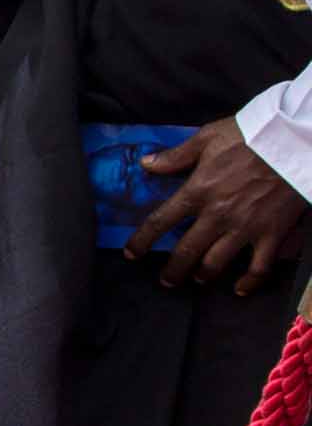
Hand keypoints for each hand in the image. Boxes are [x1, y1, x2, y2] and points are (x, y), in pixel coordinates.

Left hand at [128, 117, 306, 291]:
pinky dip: (249, 282)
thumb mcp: (207, 138)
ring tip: (197, 279)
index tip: (131, 254)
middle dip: (172, 270)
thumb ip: (176, 156)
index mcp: (197, 192)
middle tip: (166, 280)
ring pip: (216, 262)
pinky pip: (258, 266)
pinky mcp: (272, 234)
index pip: (160, 222)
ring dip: (203, 275)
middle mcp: (217, 215)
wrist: (294, 142)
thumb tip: (146, 164)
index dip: (142, 241)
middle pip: (186, 251)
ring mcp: (245, 227)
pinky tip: (239, 289)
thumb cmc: (251, 136)